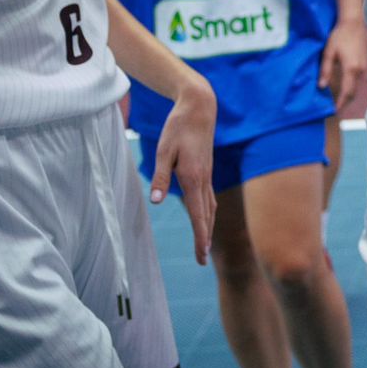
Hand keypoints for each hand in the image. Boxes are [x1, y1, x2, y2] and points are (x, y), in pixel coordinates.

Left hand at [148, 75, 216, 264]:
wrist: (199, 107)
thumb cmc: (178, 127)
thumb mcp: (163, 150)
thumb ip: (160, 176)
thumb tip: (156, 201)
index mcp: (192, 176)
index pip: (198, 212)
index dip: (199, 234)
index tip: (201, 253)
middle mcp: (203, 179)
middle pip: (206, 214)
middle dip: (204, 237)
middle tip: (202, 260)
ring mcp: (207, 174)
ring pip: (210, 207)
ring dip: (207, 227)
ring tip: (204, 245)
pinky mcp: (206, 170)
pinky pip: (209, 197)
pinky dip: (208, 212)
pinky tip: (205, 217)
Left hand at [320, 22, 366, 118]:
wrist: (354, 23)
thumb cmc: (339, 36)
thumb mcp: (329, 52)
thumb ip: (325, 70)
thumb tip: (321, 87)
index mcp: (350, 69)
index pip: (347, 92)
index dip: (341, 103)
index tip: (334, 110)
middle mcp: (359, 71)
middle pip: (353, 92)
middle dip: (344, 101)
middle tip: (334, 107)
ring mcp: (363, 67)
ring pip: (355, 86)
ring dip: (347, 94)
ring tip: (336, 99)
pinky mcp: (364, 64)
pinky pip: (357, 80)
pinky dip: (350, 86)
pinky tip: (342, 86)